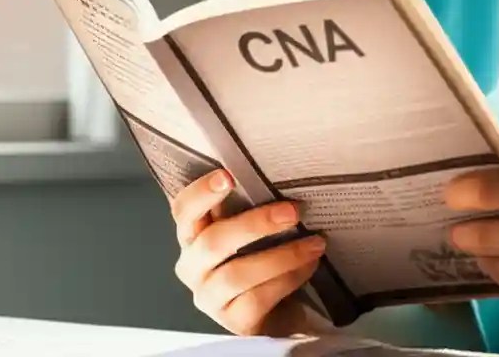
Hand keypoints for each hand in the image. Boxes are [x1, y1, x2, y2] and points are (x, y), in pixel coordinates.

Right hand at [169, 169, 326, 335]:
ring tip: (314, 243)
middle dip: (254, 224)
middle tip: (292, 211)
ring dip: (282, 255)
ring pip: (237, 274)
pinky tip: (309, 266)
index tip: (227, 176)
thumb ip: (252, 208)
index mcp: (194, 236)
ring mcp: (210, 297)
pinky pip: (257, 298)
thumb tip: (281, 178)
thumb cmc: (264, 259)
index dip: (201, 193)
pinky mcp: (233, 321)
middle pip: (212, 242)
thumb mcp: (254, 231)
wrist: (280, 309)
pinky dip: (288, 279)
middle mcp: (194, 266)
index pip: (184, 211)